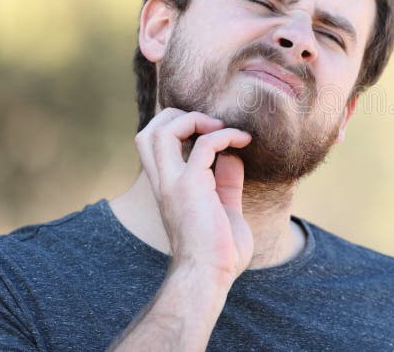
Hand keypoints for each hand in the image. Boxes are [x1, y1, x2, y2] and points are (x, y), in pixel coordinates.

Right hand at [134, 108, 253, 287]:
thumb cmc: (218, 251)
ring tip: (222, 128)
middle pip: (148, 132)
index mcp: (168, 187)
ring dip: (194, 119)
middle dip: (178, 116)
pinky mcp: (190, 187)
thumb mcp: (225, 207)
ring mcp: (173, 184)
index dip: (177, 126)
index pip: (153, 145)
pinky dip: (225, 135)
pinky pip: (205, 145)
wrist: (208, 276)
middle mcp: (164, 183)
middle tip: (211, 124)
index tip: (212, 131)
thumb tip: (232, 156)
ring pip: (161, 131)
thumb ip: (225, 181)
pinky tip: (244, 141)